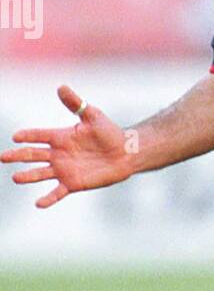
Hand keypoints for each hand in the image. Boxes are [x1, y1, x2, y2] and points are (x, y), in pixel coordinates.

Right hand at [1, 85, 132, 208]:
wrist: (125, 153)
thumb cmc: (109, 132)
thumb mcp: (93, 115)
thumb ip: (76, 104)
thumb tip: (61, 87)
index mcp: (60, 137)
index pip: (39, 136)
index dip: (28, 136)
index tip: (16, 137)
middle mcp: (58, 154)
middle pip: (34, 155)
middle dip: (18, 155)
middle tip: (3, 157)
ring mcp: (64, 170)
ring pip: (41, 173)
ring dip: (28, 176)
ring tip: (16, 178)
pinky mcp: (73, 183)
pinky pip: (57, 192)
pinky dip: (48, 198)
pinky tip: (38, 203)